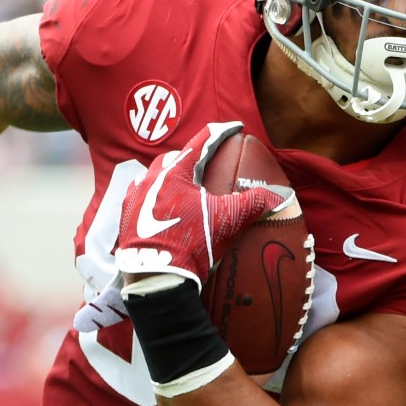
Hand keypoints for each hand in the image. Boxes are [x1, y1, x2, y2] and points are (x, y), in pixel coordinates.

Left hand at [113, 122, 289, 288]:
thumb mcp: (227, 221)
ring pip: (153, 177)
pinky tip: (162, 207)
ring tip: (184, 186)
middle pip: (173, 158)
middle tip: (207, 162)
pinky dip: (154, 198)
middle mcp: (149, 180)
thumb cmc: (191, 244)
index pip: (201, 144)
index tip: (235, 128)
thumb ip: (253, 203)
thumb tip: (279, 196)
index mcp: (173, 173)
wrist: (156, 278)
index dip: (221, 133)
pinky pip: (140, 199)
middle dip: (191, 156)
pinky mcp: (125, 219)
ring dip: (169, 177)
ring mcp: (133, 199)